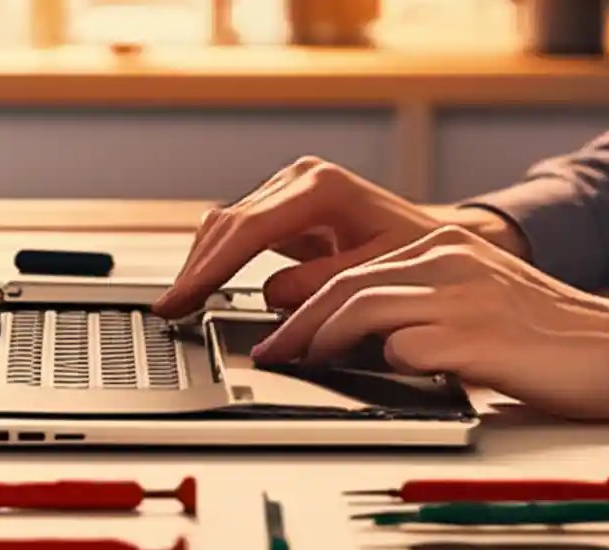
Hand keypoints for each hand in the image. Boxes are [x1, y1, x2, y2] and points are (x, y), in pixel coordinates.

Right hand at [152, 156, 528, 317]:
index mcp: (322, 189)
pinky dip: (219, 261)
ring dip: (203, 265)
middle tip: (168, 312)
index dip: (209, 270)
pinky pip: (239, 232)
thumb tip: (273, 299)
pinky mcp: (285, 206)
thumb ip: (323, 286)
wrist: (440, 241)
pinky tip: (204, 289)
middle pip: (226, 224)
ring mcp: (290, 189)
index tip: (182, 301)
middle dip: (195, 269)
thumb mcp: (376, 276)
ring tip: (180, 305)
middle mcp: (300, 179)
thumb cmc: (420, 257)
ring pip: (226, 226)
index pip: (247, 230)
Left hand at [250, 226, 608, 420]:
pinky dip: (377, 362)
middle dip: (295, 323)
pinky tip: (369, 380)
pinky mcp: (478, 336)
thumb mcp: (476, 303)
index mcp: (447, 246)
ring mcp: (463, 294)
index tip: (281, 333)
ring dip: (317, 339)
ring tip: (296, 366)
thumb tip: (358, 342)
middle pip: (344, 284)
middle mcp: (450, 259)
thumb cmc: (549, 339)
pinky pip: (405, 345)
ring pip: (361, 305)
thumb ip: (421, 308)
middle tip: (268, 355)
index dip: (306, 302)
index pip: (353, 268)